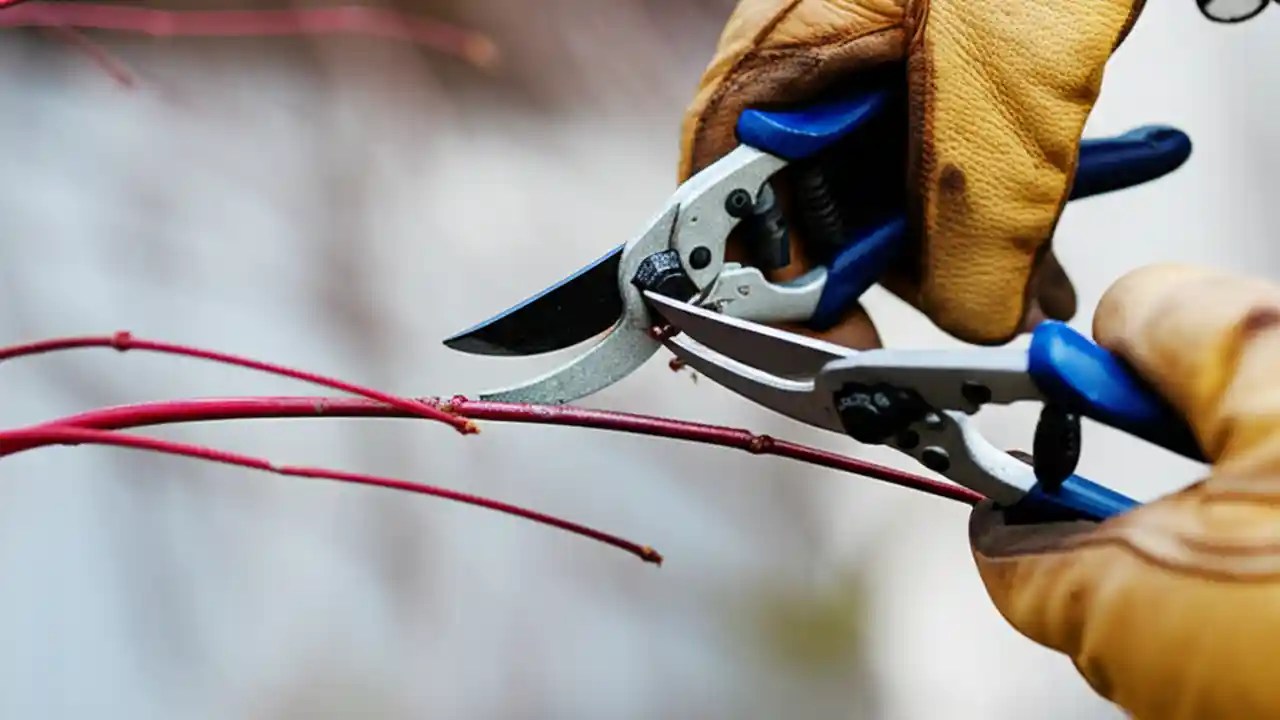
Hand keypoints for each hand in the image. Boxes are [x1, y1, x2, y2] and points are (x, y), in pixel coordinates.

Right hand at [681, 0, 1144, 348]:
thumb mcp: (1002, 84)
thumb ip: (975, 219)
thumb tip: (972, 321)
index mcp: (779, 58)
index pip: (721, 199)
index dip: (758, 288)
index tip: (827, 342)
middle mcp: (814, 68)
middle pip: (813, 209)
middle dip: (890, 274)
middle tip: (957, 312)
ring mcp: (873, 69)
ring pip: (888, 195)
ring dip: (962, 250)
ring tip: (1030, 283)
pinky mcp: (933, 76)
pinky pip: (941, 166)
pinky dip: (996, 212)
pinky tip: (1045, 247)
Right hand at [971, 264, 1279, 718]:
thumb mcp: (1144, 618)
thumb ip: (1030, 557)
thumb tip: (1001, 540)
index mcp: (1278, 361)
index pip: (1138, 310)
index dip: (1071, 379)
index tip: (1037, 431)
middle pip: (1207, 391)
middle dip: (1153, 478)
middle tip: (1139, 558)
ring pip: (1268, 461)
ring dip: (1223, 534)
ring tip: (1237, 622)